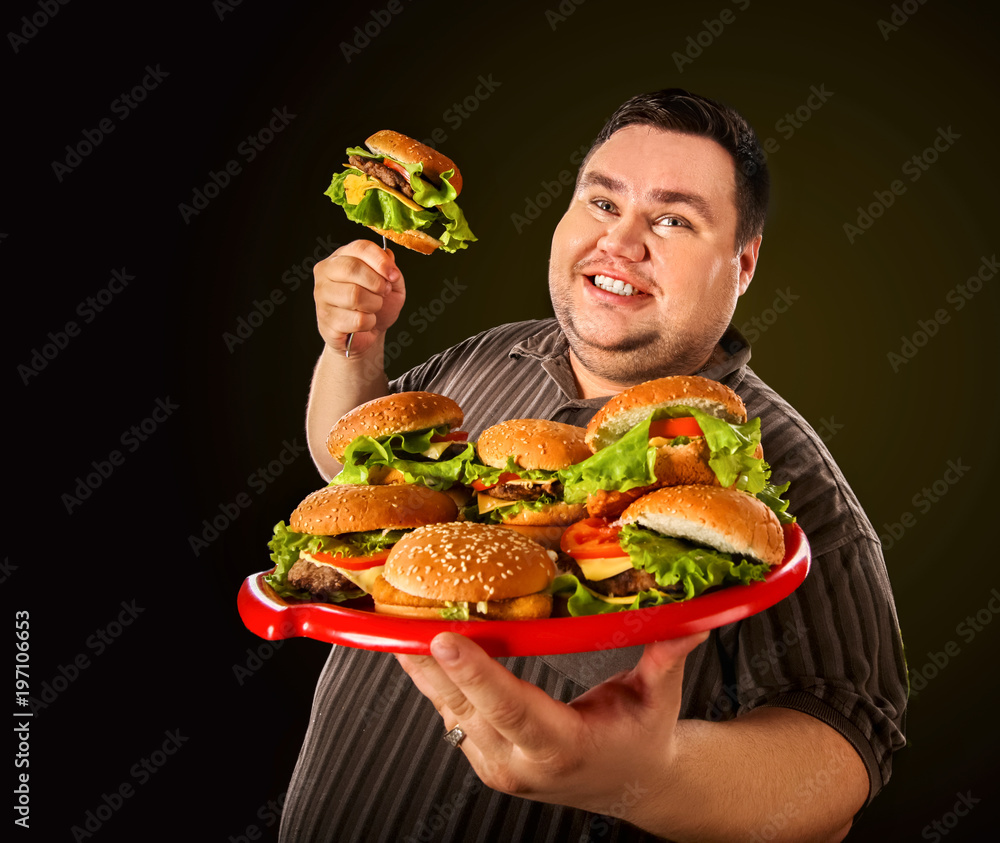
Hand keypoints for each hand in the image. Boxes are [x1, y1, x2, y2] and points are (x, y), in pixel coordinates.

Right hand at [313, 239, 405, 355]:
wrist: (368, 334)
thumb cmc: (375, 305)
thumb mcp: (391, 284)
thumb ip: (391, 269)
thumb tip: (389, 257)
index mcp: (341, 257)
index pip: (359, 248)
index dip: (380, 260)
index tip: (393, 275)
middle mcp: (326, 273)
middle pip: (352, 269)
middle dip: (377, 283)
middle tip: (383, 293)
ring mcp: (322, 297)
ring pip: (354, 295)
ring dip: (374, 304)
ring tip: (373, 308)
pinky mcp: (326, 321)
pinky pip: (356, 319)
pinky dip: (369, 323)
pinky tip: (365, 322)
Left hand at [397, 630, 707, 821]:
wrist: (630, 784)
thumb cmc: (642, 739)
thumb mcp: (658, 699)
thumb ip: (667, 656)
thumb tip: (694, 617)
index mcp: (562, 748)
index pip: (511, 709)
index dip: (476, 673)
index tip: (444, 638)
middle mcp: (519, 763)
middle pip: (462, 706)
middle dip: (428, 659)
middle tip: (402, 610)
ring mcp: (494, 764)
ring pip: (444, 709)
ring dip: (418, 665)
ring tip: (394, 616)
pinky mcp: (480, 756)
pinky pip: (446, 712)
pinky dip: (430, 676)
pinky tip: (413, 640)